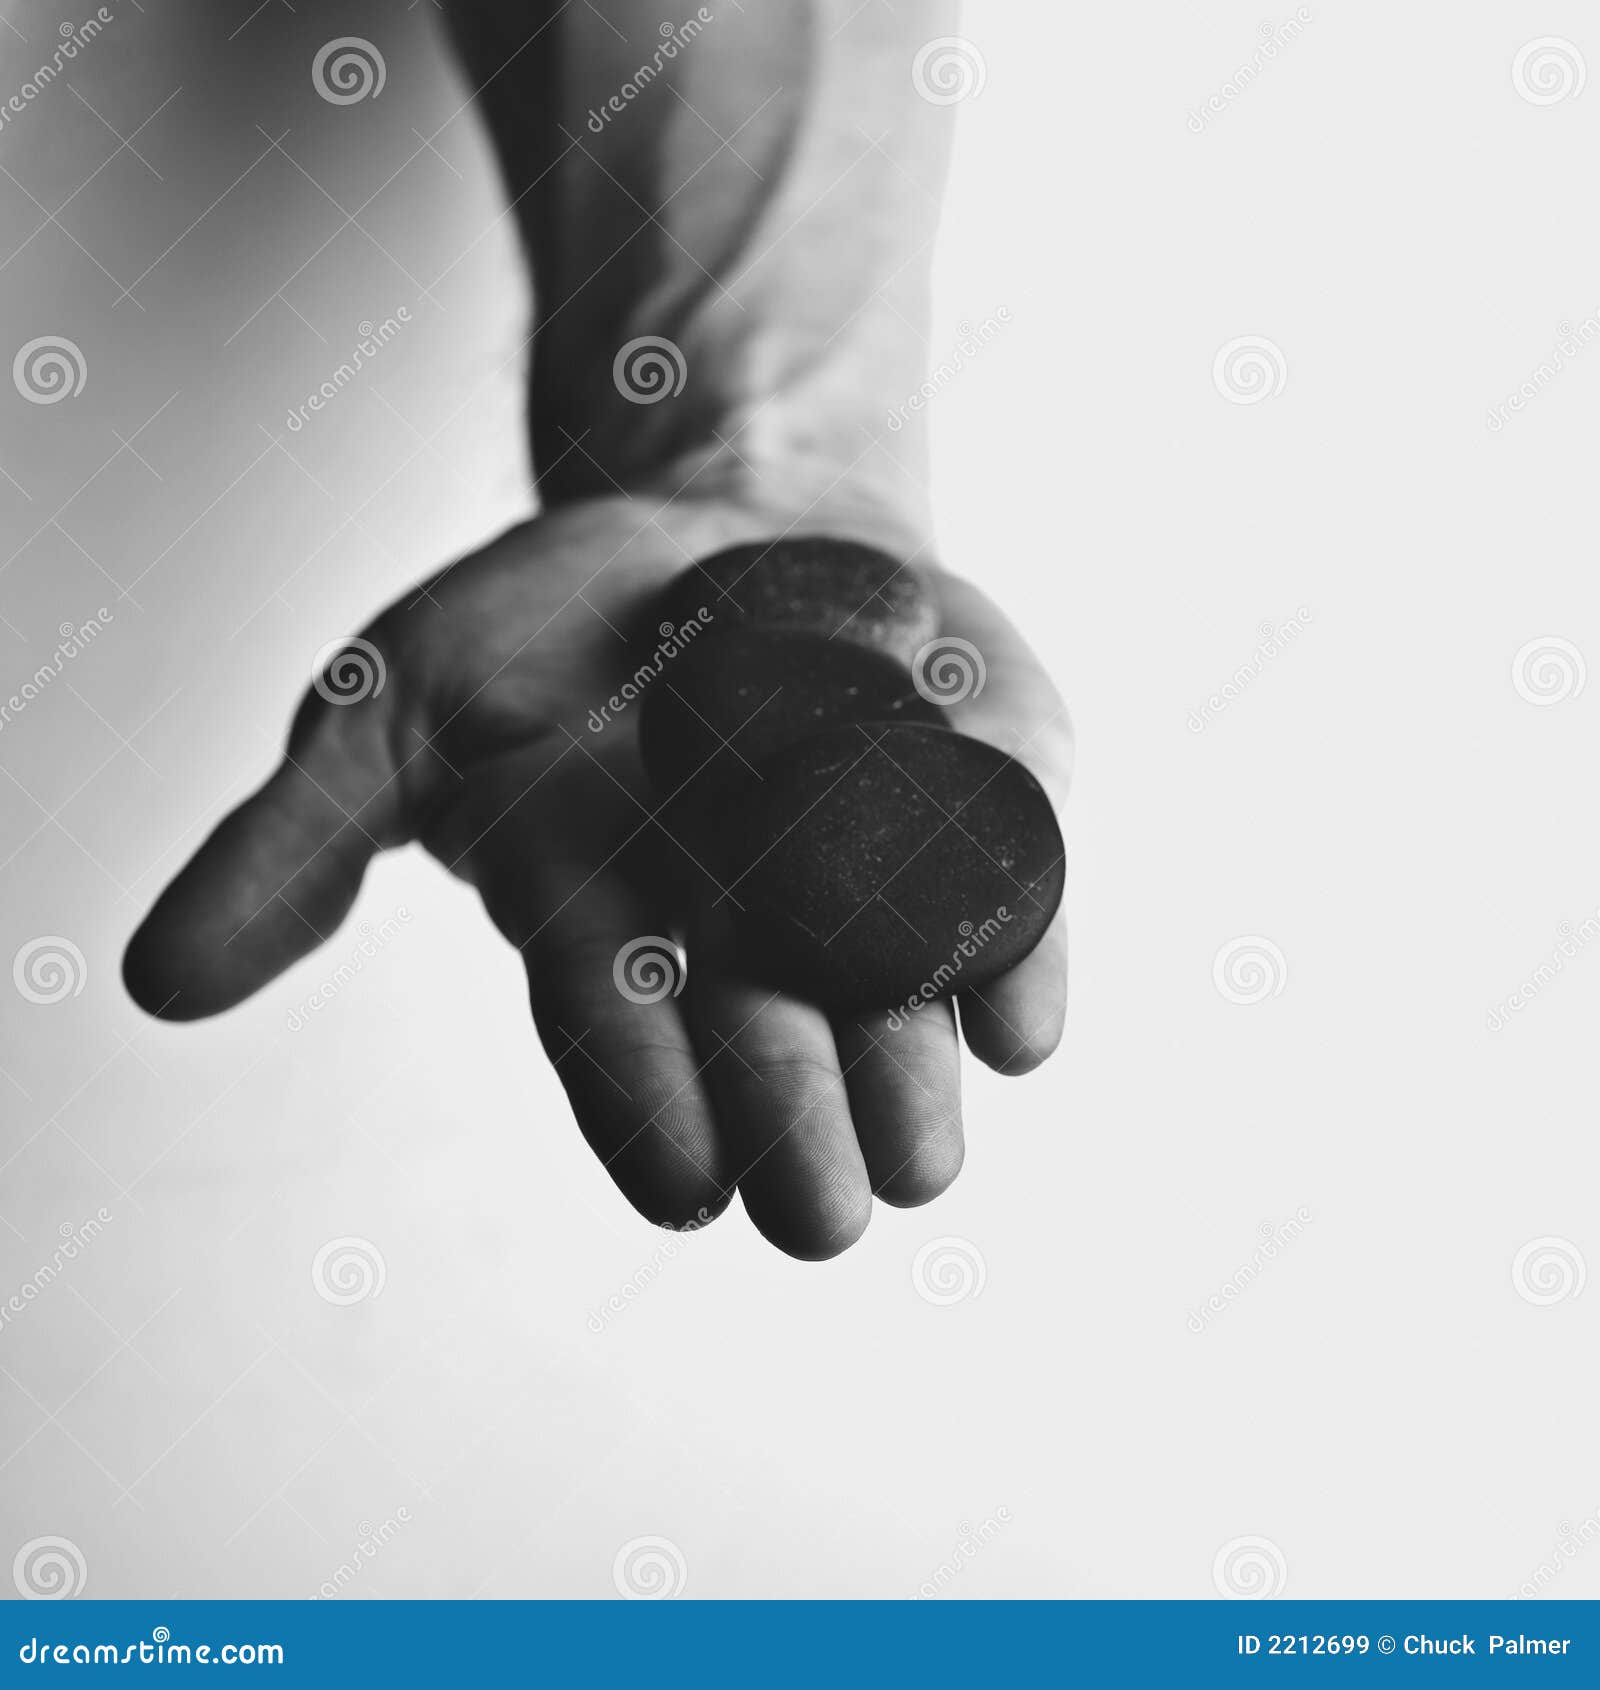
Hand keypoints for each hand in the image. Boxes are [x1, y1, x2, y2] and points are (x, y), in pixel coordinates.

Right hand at [124, 493, 1071, 1258]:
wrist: (722, 518)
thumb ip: (299, 841)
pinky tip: (1018, 1023)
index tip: (686, 1187)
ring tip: (921, 1145)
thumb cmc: (550, 627)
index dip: (651, 1121)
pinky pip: (1011, 921)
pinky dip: (1021, 968)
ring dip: (916, 1081)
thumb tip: (160, 985)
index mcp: (608, 940)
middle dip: (800, 1141)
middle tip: (823, 1210)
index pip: (622, 1059)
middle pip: (779, 1069)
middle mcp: (745, 946)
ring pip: (903, 1023)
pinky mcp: (978, 830)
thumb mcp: (398, 705)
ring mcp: (871, 894)